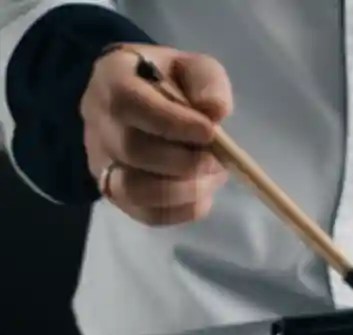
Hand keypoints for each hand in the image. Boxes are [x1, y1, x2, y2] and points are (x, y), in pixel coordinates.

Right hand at [81, 44, 232, 225]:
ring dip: (182, 190)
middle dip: (184, 161)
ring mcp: (101, 161)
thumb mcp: (191, 67)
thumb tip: (216, 110)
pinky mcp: (115, 191)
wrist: (141, 99)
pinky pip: (143, 213)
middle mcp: (98, 122)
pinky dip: (180, 211)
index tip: (210, 132)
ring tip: (211, 178)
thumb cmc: (169, 81)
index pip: (129, 103)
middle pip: (131, 150)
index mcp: (112, 80)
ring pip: (132, 189)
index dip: (172, 122)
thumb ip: (207, 81)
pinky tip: (202, 196)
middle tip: (218, 160)